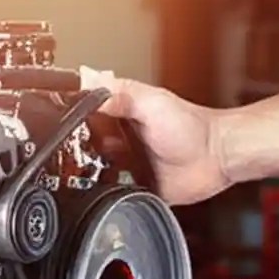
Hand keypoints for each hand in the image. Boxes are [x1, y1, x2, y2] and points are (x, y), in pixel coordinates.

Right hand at [80, 66, 231, 205]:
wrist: (215, 158)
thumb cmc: (191, 127)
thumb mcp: (151, 103)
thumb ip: (119, 95)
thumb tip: (87, 84)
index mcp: (119, 111)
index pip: (83, 110)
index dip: (69, 116)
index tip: (64, 122)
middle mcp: (118, 136)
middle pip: (81, 142)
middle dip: (76, 149)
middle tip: (84, 150)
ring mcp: (123, 162)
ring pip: (91, 169)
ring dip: (89, 172)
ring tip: (96, 168)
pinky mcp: (131, 186)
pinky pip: (109, 193)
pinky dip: (104, 194)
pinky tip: (105, 188)